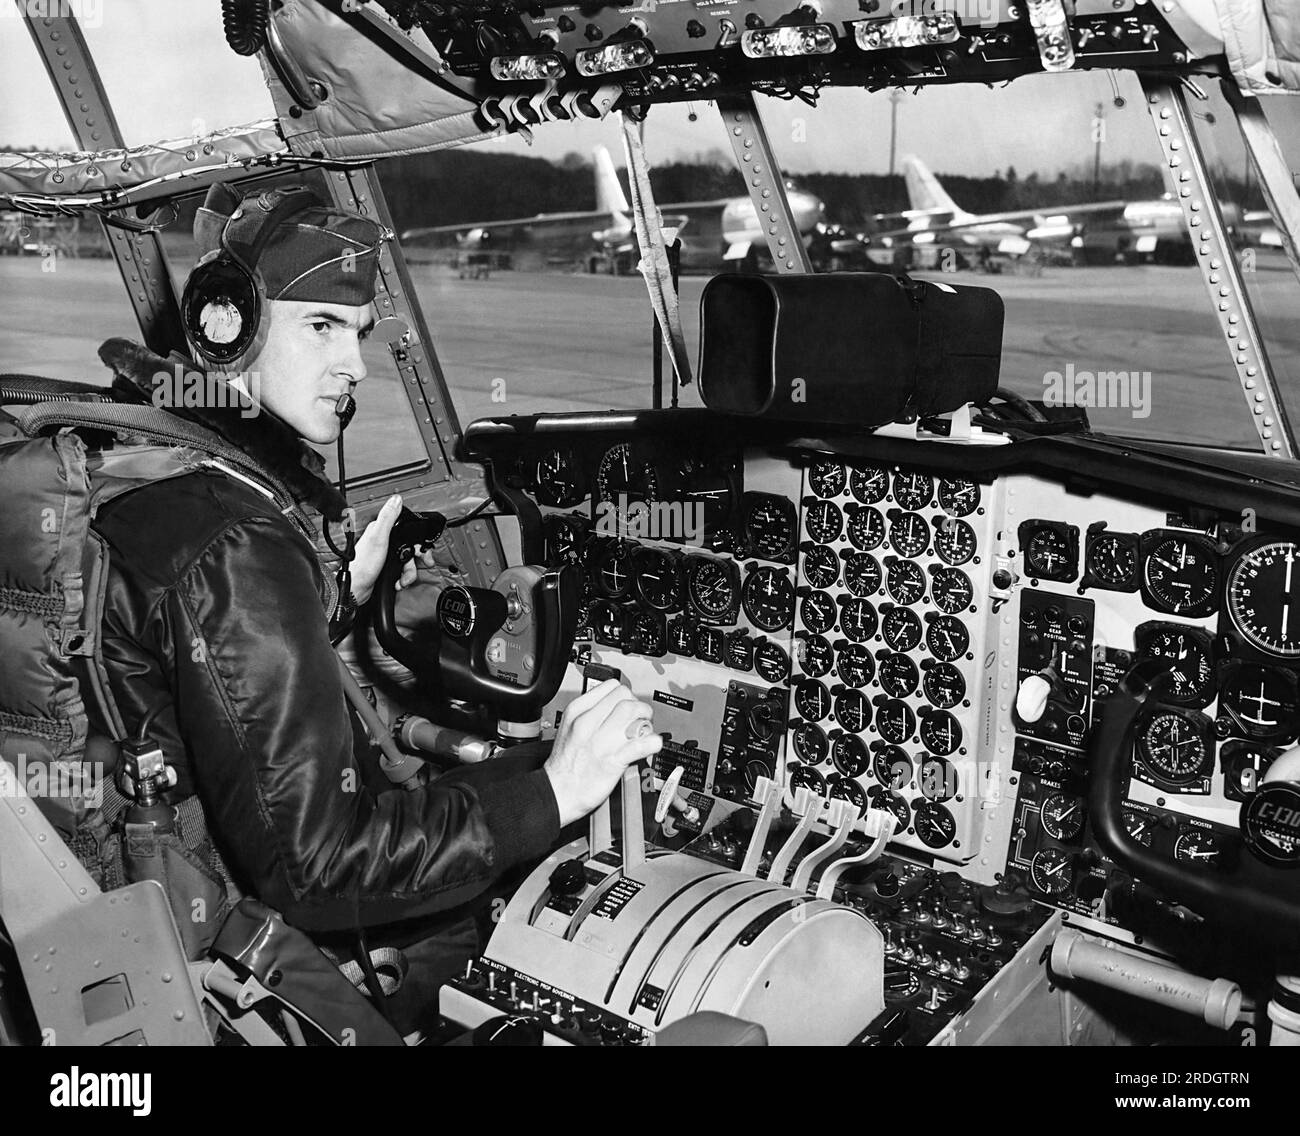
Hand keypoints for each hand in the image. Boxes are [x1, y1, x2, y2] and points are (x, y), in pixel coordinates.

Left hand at [349, 494, 427, 604]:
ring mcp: (386, 554)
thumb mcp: (378, 538)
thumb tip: (396, 499)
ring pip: (408, 560)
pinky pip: (402, 570)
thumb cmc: (362, 565)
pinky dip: (403, 577)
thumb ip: (388, 517)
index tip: (423, 550)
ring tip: (403, 578)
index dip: (418, 541)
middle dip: (416, 560)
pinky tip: (398, 580)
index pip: (408, 531)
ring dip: (409, 572)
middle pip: (410, 547)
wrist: (356, 589)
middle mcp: (384, 540)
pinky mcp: (386, 566)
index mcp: (382, 530)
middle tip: (422, 565)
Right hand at [544, 679, 662, 826]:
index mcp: (577, 711)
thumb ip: (592, 713)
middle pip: (625, 697)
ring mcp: (601, 741)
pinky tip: (650, 745)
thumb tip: (618, 706)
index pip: (611, 687)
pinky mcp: (613, 760)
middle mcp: (588, 723)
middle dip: (639, 706)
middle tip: (640, 719)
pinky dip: (652, 742)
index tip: (628, 705)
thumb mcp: (570, 727)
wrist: (558, 792)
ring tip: (644, 732)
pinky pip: (640, 744)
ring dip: (646, 722)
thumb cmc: (565, 763)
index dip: (625, 695)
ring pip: (633, 713)